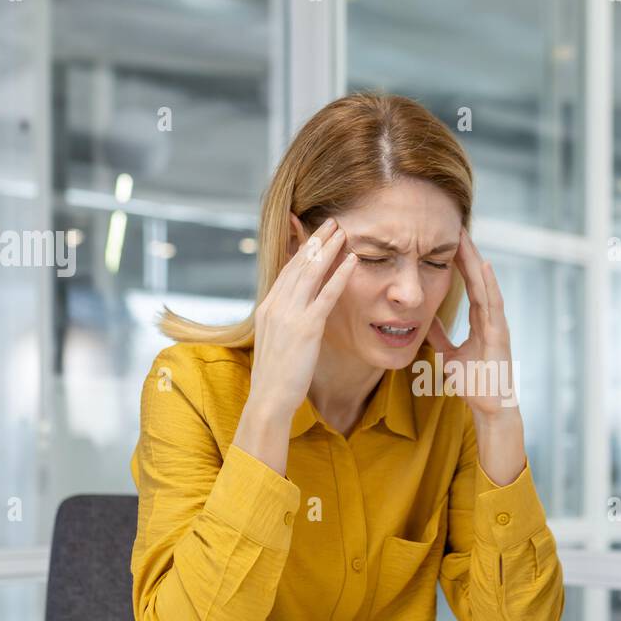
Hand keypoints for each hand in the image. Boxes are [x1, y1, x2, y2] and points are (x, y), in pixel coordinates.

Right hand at [233, 217, 356, 473]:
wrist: (269, 398)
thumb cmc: (276, 376)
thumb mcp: (277, 342)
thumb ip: (285, 323)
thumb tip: (298, 315)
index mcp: (268, 307)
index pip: (287, 271)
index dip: (302, 250)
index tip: (316, 235)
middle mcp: (276, 305)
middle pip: (299, 264)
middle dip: (317, 241)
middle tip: (332, 222)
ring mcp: (290, 315)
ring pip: (312, 273)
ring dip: (329, 249)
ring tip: (344, 231)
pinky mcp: (306, 328)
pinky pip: (326, 295)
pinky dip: (340, 275)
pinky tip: (352, 260)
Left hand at [425, 227, 516, 420]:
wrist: (490, 406)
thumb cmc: (474, 383)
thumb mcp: (449, 354)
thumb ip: (439, 336)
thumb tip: (424, 321)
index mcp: (481, 321)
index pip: (468, 285)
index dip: (459, 263)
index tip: (448, 241)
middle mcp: (491, 317)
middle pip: (477, 279)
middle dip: (467, 254)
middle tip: (456, 227)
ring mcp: (497, 324)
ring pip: (485, 285)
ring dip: (475, 261)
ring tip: (466, 238)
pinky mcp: (500, 333)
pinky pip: (493, 304)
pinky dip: (488, 284)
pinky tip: (482, 265)